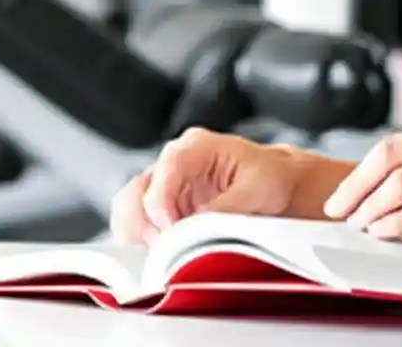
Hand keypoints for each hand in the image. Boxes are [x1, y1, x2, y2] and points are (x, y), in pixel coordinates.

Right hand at [111, 128, 320, 244]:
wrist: (274, 185)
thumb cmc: (267, 178)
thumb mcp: (260, 188)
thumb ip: (230, 205)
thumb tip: (201, 226)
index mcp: (195, 147)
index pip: (166, 167)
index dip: (164, 201)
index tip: (173, 230)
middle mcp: (171, 163)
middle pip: (135, 191)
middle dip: (145, 225)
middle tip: (166, 249)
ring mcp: (162, 186)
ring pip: (128, 209)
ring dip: (139, 236)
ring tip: (162, 255)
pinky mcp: (159, 209)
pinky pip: (133, 224)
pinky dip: (140, 242)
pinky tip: (160, 254)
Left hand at [323, 112, 401, 246]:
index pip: (394, 143)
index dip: (363, 168)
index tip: (348, 189)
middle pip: (387, 157)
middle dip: (354, 185)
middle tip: (338, 207)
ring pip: (399, 184)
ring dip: (370, 207)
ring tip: (359, 224)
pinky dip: (395, 223)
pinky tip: (384, 232)